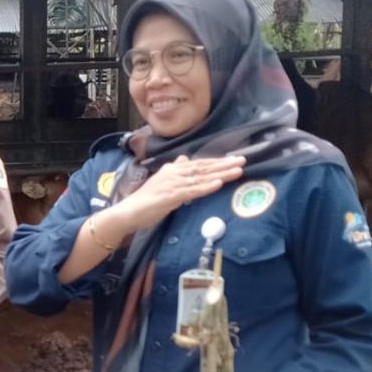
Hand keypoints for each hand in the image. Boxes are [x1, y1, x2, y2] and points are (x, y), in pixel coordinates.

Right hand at [109, 154, 244, 235]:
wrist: (128, 212)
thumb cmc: (145, 201)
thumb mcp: (162, 183)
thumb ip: (174, 172)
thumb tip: (184, 159)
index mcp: (172, 170)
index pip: (199, 164)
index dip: (217, 161)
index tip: (234, 159)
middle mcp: (173, 173)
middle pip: (203, 167)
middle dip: (224, 164)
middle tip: (243, 160)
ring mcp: (172, 184)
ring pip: (201, 177)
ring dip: (220, 173)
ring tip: (237, 170)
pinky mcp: (171, 196)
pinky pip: (192, 191)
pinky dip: (206, 187)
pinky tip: (218, 183)